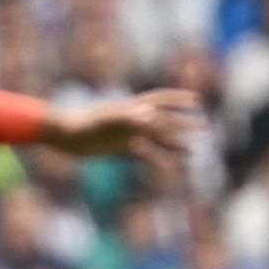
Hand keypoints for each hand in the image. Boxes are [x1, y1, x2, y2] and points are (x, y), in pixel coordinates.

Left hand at [38, 88, 203, 158]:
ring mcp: (127, 134)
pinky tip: (169, 168)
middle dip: (183, 124)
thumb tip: (150, 115)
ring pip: (156, 139)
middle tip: (203, 129)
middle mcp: (132, 120)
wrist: (64, 136)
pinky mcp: (120, 148)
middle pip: (162, 121)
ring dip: (174, 144)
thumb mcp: (105, 120)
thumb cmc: (82, 124)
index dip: (176, 99)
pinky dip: (158, 159)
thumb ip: (127, 116)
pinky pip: (144, 154)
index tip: (195, 100)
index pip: (158, 100)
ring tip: (192, 150)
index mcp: (130, 108)